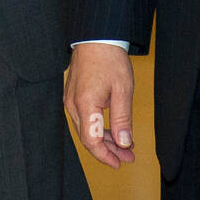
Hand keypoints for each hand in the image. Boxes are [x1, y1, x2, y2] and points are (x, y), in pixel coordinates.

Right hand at [64, 43, 134, 169]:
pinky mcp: (73, 95)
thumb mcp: (122, 90)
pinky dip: (98, 128)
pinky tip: (113, 130)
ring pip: (86, 129)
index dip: (106, 156)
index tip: (121, 162)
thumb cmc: (110, 59)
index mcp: (85, 104)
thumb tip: (123, 143)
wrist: (97, 36)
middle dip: (108, 150)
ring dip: (104, 140)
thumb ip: (122, 119)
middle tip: (128, 157)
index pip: (91, 141)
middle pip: (88, 137)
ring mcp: (71, 99)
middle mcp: (73, 104)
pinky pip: (84, 118)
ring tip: (124, 146)